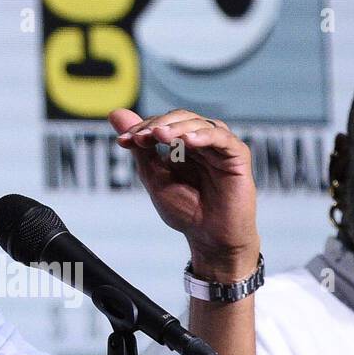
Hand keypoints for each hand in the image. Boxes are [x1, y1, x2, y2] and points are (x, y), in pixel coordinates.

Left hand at [111, 108, 258, 280]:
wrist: (210, 239)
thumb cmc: (186, 212)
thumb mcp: (155, 178)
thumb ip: (140, 148)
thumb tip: (116, 115)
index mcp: (183, 146)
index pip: (162, 125)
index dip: (142, 129)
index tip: (123, 141)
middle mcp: (202, 142)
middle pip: (180, 119)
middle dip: (158, 126)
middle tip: (141, 137)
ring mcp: (220, 147)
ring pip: (199, 124)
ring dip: (177, 127)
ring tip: (160, 136)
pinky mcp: (237, 156)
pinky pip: (221, 138)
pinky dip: (203, 136)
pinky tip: (187, 141)